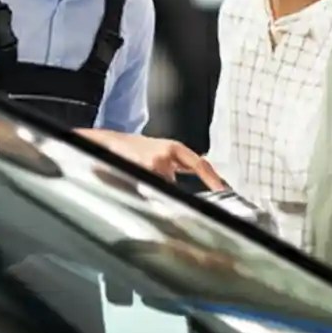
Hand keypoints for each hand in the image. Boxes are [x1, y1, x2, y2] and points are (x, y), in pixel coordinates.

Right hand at [78, 130, 226, 190]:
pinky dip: (146, 189)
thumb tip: (205, 174)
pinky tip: (134, 178)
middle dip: (167, 189)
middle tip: (155, 187)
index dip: (213, 178)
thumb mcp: (162, 151)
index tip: (223, 190)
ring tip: (138, 176)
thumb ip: (181, 163)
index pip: (200, 164)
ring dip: (154, 189)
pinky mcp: (144, 170)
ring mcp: (156, 162)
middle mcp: (168, 153)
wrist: (108, 143)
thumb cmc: (135, 149)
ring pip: (163, 188)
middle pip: (176, 183)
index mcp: (175, 148)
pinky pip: (151, 189)